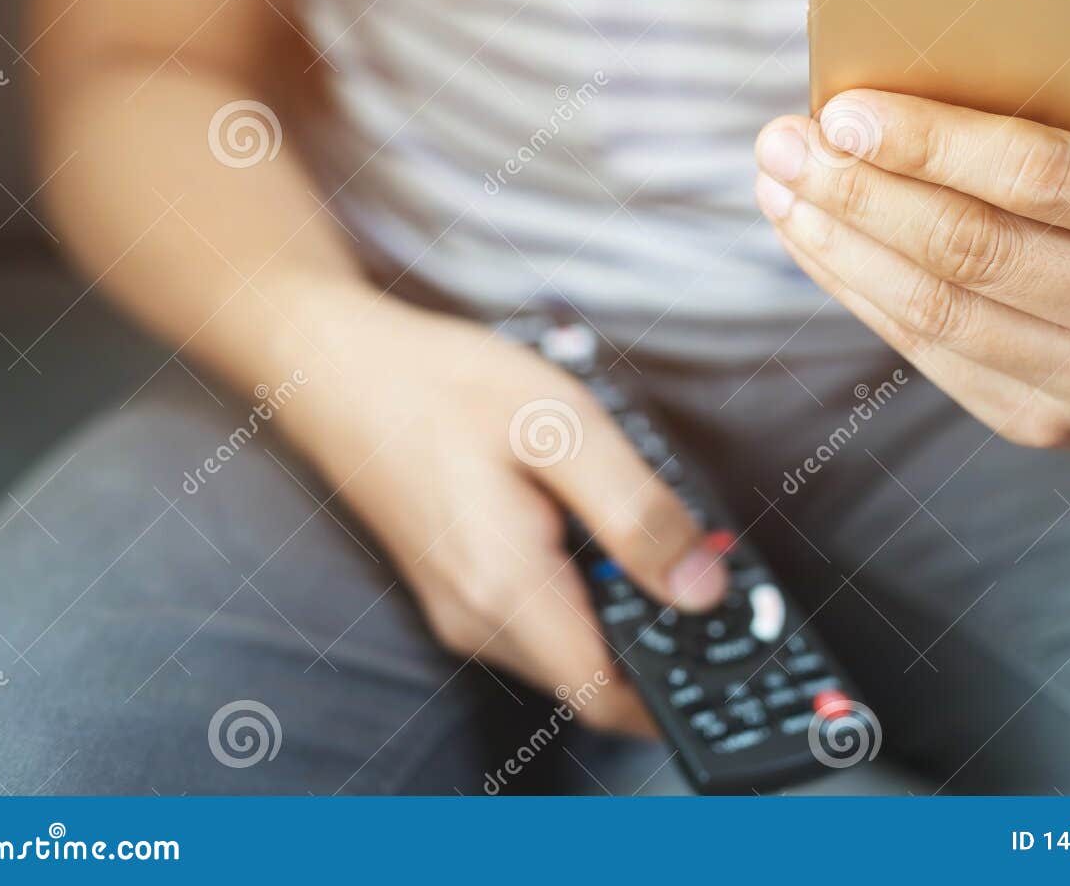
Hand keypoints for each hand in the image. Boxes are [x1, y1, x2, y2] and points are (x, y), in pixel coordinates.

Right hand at [277, 290, 727, 734]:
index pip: (606, 700)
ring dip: (621, 613)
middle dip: (659, 642)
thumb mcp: (562, 427)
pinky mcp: (455, 587)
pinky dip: (583, 593)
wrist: (336, 369)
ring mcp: (459, 608)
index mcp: (506, 588)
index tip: (733, 656)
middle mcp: (477, 619)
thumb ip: (636, 514)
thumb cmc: (440, 385)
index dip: (678, 696)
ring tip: (652, 538)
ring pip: (566, 648)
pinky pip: (536, 618)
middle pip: (593, 676)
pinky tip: (595, 528)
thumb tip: (703, 590)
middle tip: (704, 568)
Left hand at [754, 32, 1069, 447]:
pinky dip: (855, 291)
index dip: (931, 144)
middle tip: (786, 144)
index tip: (842, 111)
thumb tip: (930, 32)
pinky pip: (926, 353)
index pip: (1037, 174)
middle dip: (860, 193)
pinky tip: (810, 239)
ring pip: (936, 311)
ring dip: (839, 246)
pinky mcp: (1045, 423)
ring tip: (780, 186)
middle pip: (972, 250)